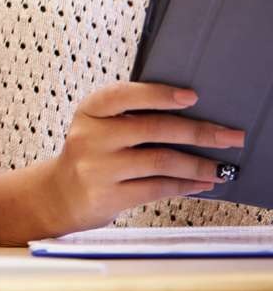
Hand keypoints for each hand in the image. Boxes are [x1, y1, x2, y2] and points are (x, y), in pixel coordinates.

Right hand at [40, 81, 243, 234]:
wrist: (60, 194)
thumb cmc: (90, 155)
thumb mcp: (98, 127)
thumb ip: (130, 118)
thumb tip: (190, 117)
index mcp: (89, 112)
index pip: (123, 95)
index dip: (158, 95)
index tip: (192, 97)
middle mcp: (90, 137)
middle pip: (152, 129)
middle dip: (198, 132)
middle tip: (229, 136)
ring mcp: (98, 168)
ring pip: (160, 161)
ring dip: (198, 164)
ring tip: (221, 167)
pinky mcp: (108, 196)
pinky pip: (157, 188)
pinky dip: (185, 185)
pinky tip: (201, 182)